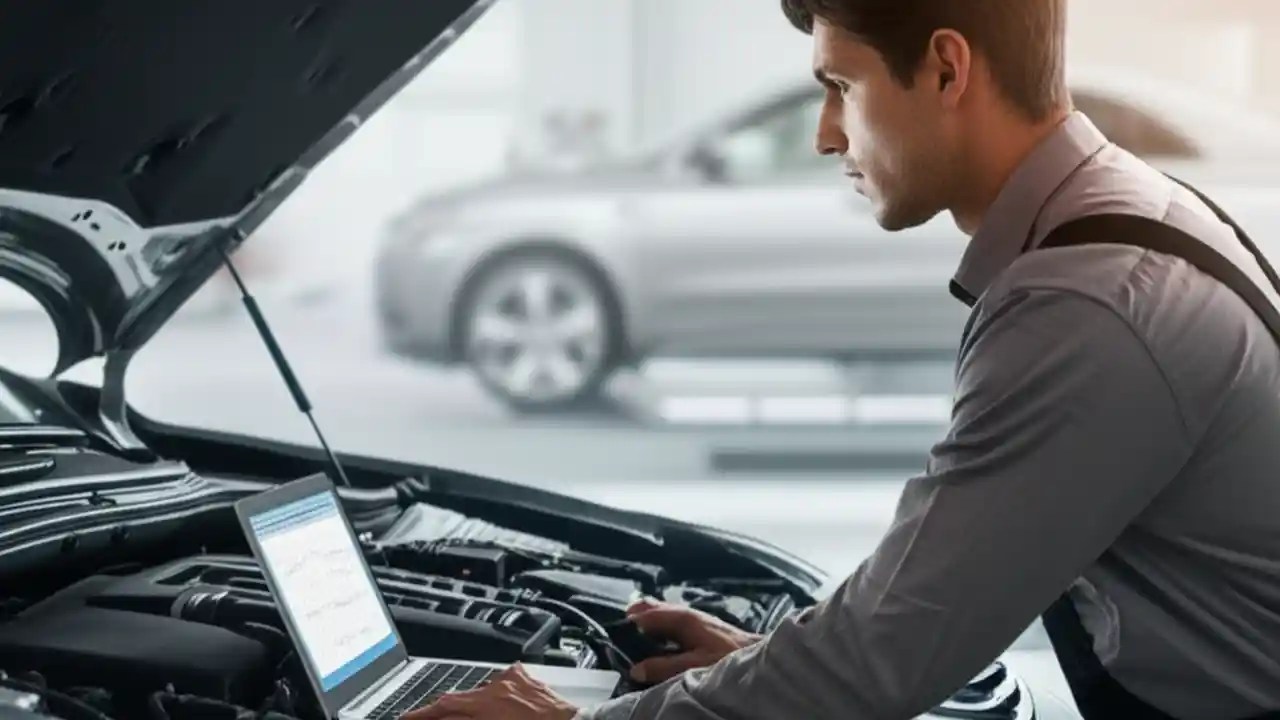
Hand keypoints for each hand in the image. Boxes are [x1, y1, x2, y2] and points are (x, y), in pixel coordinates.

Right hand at [400, 664, 576, 719]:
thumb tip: (446, 717)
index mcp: (487, 706)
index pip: (445, 707)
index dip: (422, 714)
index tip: (406, 718)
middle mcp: (497, 688)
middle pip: (459, 700)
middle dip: (447, 713)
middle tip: (434, 719)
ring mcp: (511, 680)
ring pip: (481, 692)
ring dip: (477, 706)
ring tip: (490, 718)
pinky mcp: (524, 677)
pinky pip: (501, 684)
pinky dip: (497, 696)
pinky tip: (505, 708)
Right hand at [625, 598, 762, 684]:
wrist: (759, 654)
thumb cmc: (727, 657)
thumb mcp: (693, 665)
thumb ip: (664, 666)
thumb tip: (636, 669)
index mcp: (683, 619)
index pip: (650, 614)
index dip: (633, 621)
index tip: (618, 628)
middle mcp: (688, 614)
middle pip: (658, 607)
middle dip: (641, 612)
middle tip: (624, 621)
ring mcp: (697, 619)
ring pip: (668, 612)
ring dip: (652, 617)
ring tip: (638, 625)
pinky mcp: (704, 627)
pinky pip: (676, 620)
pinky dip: (664, 623)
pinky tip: (662, 634)